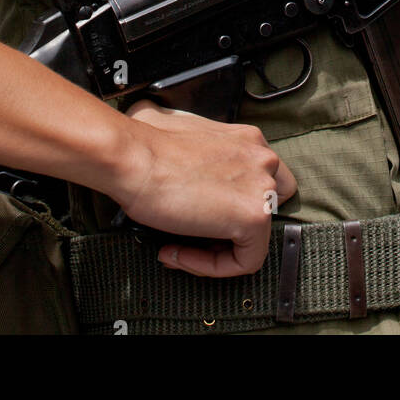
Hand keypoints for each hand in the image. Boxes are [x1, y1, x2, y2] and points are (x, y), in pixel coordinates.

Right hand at [115, 100, 297, 277]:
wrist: (132, 157)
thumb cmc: (144, 145)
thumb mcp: (182, 133)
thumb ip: (200, 150)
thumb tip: (183, 167)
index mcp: (247, 139)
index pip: (258, 180)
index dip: (229, 204)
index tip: (197, 212)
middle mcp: (261, 159)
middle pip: (266, 207)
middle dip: (232, 227)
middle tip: (196, 235)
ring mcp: (262, 187)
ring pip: (254, 238)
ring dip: (215, 250)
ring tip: (179, 248)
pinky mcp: (254, 217)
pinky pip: (245, 260)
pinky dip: (212, 267)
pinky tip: (179, 253)